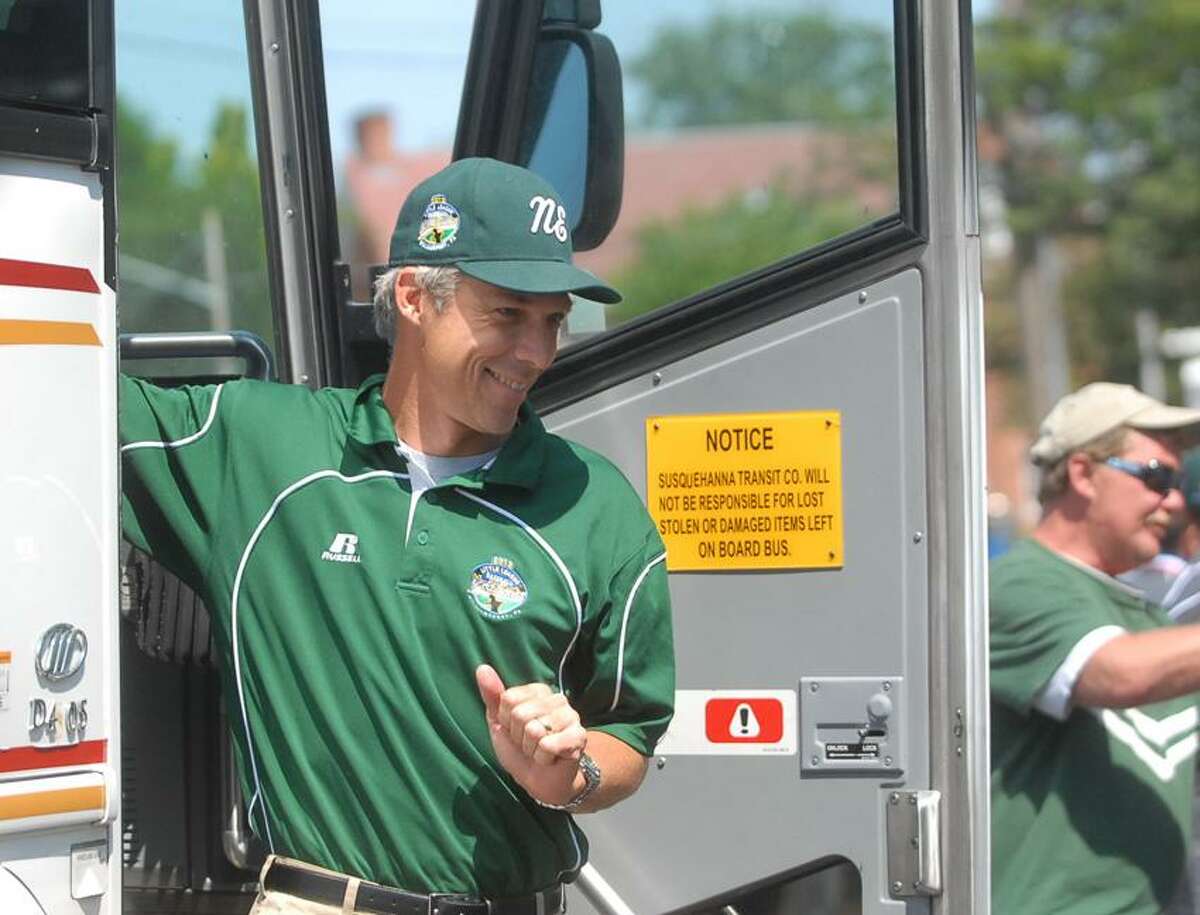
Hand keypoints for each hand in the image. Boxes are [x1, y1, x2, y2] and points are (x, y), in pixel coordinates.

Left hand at [475, 664, 588, 805]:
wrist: (539, 780)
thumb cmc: (519, 750)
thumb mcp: (499, 723)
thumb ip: (492, 695)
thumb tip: (482, 668)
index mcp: (538, 691)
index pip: (509, 699)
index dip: (506, 722)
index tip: (516, 731)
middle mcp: (557, 698)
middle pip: (520, 715)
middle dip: (519, 737)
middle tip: (529, 744)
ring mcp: (571, 716)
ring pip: (534, 731)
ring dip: (531, 750)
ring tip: (539, 751)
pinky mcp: (579, 736)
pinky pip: (548, 746)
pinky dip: (543, 758)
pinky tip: (551, 759)